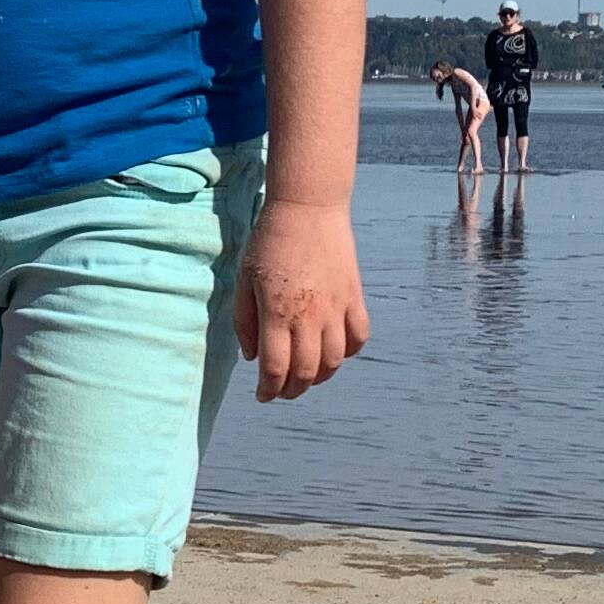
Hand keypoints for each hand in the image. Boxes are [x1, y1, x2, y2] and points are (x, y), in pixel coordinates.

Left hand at [233, 200, 367, 401]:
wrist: (308, 208)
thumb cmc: (269, 242)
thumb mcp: (244, 280)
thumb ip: (244, 322)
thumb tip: (252, 357)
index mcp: (276, 313)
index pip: (275, 368)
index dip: (268, 390)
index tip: (262, 396)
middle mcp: (308, 316)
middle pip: (306, 372)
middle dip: (292, 390)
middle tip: (282, 391)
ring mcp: (335, 307)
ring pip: (334, 361)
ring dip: (320, 377)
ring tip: (307, 376)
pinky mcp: (354, 296)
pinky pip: (358, 337)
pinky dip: (347, 353)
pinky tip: (334, 352)